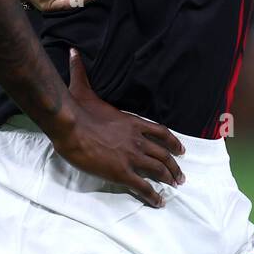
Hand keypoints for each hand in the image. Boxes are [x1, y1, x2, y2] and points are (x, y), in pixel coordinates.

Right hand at [50, 48, 185, 207]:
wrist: (71, 126)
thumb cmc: (78, 110)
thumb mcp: (83, 88)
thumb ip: (82, 72)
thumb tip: (74, 51)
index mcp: (133, 123)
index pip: (161, 133)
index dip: (174, 142)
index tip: (182, 150)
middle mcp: (137, 139)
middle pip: (164, 154)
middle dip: (175, 166)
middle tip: (182, 176)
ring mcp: (131, 156)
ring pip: (158, 170)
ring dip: (169, 179)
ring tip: (175, 187)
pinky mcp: (121, 172)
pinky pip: (142, 186)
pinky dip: (153, 195)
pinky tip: (159, 202)